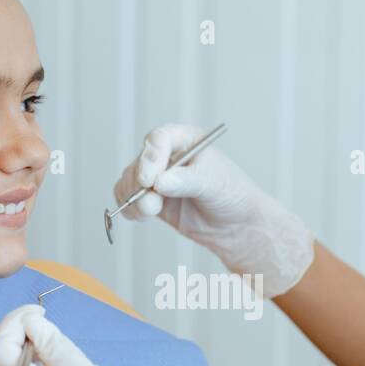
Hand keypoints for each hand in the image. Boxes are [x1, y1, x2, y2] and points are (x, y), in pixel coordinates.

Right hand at [112, 123, 314, 298]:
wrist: (237, 226)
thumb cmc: (232, 195)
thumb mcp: (213, 183)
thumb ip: (186, 181)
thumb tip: (159, 182)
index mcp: (186, 140)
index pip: (159, 139)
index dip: (150, 158)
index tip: (150, 179)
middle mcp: (168, 156)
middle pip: (140, 161)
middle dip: (140, 183)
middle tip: (150, 201)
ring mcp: (158, 178)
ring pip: (129, 181)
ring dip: (134, 197)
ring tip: (150, 211)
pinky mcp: (152, 199)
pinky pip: (128, 200)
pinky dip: (130, 209)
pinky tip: (141, 216)